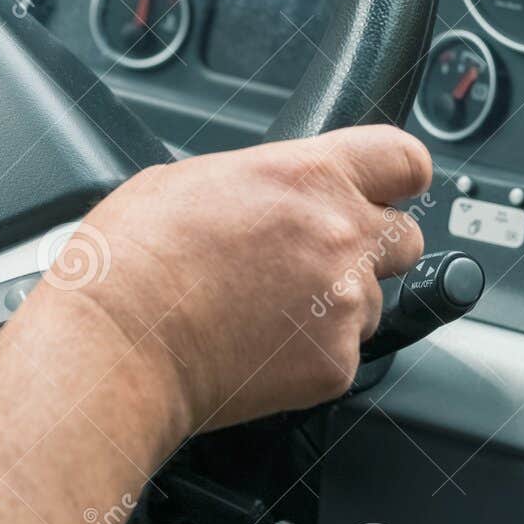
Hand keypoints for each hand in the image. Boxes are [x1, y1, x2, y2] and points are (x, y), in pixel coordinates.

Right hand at [23, 124, 432, 437]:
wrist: (117, 344)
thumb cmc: (132, 260)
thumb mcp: (189, 177)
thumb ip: (260, 181)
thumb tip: (271, 193)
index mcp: (309, 176)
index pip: (406, 159)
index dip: (398, 176)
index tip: (391, 188)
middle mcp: (340, 235)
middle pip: (405, 237)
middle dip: (371, 246)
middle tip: (318, 259)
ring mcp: (344, 303)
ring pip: (374, 302)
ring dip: (338, 305)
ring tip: (269, 311)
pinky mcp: (334, 363)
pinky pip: (345, 353)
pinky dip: (312, 353)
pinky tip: (261, 347)